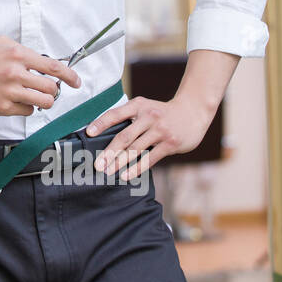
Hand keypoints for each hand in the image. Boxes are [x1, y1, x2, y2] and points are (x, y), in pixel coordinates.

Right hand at [0, 35, 81, 117]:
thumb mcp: (1, 45)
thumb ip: (24, 52)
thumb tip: (44, 62)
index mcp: (17, 55)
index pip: (54, 67)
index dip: (70, 76)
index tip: (76, 82)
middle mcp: (15, 73)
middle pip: (51, 88)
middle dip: (52, 91)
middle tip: (45, 90)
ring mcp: (10, 92)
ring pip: (43, 102)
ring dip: (43, 102)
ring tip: (33, 98)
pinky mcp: (3, 107)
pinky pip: (27, 111)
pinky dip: (25, 108)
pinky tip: (15, 101)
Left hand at [84, 94, 214, 180]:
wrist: (192, 112)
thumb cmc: (162, 113)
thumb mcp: (146, 108)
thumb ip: (130, 118)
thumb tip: (106, 137)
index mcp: (138, 105)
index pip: (115, 114)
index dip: (101, 123)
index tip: (88, 134)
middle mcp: (149, 116)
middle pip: (124, 136)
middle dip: (109, 152)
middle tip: (98, 165)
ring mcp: (160, 130)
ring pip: (136, 149)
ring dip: (120, 162)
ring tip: (108, 172)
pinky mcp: (170, 143)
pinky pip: (150, 158)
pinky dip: (136, 168)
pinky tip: (126, 175)